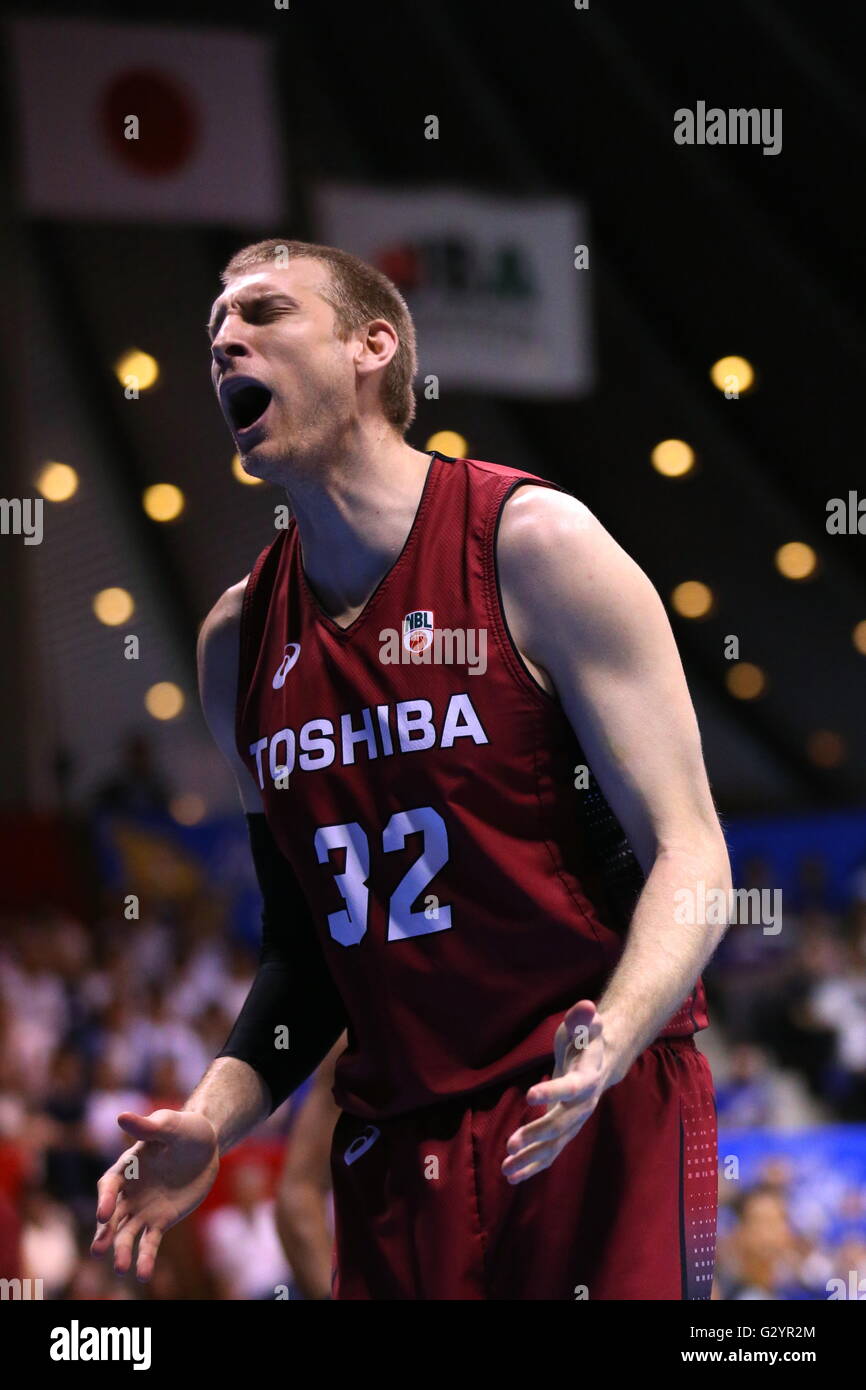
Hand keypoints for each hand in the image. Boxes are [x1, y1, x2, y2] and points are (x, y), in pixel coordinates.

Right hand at [91, 1108, 219, 1280]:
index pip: (110, 1185)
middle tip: (98, 1251)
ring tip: (121, 1268)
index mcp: (127, 1167)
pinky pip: (150, 1243)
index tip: (103, 1213)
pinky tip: (143, 1275)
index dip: (105, 1199)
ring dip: (122, 1250)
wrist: (205, 1144)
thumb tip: (121, 1116)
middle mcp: (130, 1192)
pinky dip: (145, 1258)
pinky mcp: (160, 1221)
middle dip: (104, 1233)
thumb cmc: (184, 1128)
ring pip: (127, 1233)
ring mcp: (143, 1209)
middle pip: (112, 1216)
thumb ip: (148, 1126)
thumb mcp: (169, 1124)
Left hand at [501, 999, 615, 1183]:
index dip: (553, 1091)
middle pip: (562, 1124)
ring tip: (506, 1169)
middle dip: (537, 1134)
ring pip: (554, 1145)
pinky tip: (510, 1173)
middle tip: (511, 1142)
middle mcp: (584, 1105)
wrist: (602, 1062)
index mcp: (588, 1078)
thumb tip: (587, 1007)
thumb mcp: (583, 1026)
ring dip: (530, 1158)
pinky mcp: (564, 1131)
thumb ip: (582, 1019)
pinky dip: (531, 1164)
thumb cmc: (586, 1040)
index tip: (530, 1094)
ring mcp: (575, 1122)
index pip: (571, 1087)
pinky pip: (549, 1152)